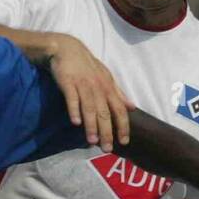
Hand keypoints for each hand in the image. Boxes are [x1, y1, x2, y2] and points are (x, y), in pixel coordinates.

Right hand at [44, 32, 133, 151]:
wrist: (66, 48)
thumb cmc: (86, 66)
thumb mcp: (106, 77)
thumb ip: (118, 93)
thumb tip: (132, 107)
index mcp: (108, 87)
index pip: (119, 109)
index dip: (123, 126)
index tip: (124, 141)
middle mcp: (98, 87)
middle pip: (105, 112)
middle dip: (107, 131)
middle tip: (107, 149)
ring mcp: (83, 85)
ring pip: (89, 107)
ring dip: (91, 125)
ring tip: (92, 141)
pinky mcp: (68, 82)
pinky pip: (72, 98)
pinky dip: (74, 109)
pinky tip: (75, 122)